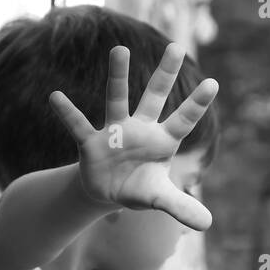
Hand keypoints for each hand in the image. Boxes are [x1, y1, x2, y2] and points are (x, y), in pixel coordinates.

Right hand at [48, 43, 218, 230]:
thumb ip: (181, 206)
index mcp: (161, 141)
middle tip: (176, 46)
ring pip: (117, 99)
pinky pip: (79, 126)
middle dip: (165, 74)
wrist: (108, 191)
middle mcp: (140, 129)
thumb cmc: (139, 188)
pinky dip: (68, 113)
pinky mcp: (91, 142)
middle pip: (154, 97)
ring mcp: (115, 132)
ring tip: (120, 49)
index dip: (196, 104)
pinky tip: (55, 97)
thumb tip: (207, 223)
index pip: (183, 120)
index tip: (213, 82)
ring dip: (118, 76)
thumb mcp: (159, 198)